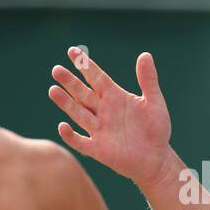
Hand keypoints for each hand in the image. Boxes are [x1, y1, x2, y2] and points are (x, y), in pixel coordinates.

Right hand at [48, 47, 174, 187]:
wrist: (156, 158)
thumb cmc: (156, 129)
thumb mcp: (154, 102)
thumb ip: (148, 80)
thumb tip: (145, 55)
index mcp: (114, 97)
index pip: (96, 78)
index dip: (85, 65)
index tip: (72, 51)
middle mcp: (103, 111)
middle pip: (83, 93)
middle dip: (70, 82)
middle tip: (56, 70)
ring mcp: (99, 130)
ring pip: (79, 113)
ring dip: (66, 103)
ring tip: (53, 90)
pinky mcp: (98, 149)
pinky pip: (81, 142)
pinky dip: (71, 136)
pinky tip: (62, 126)